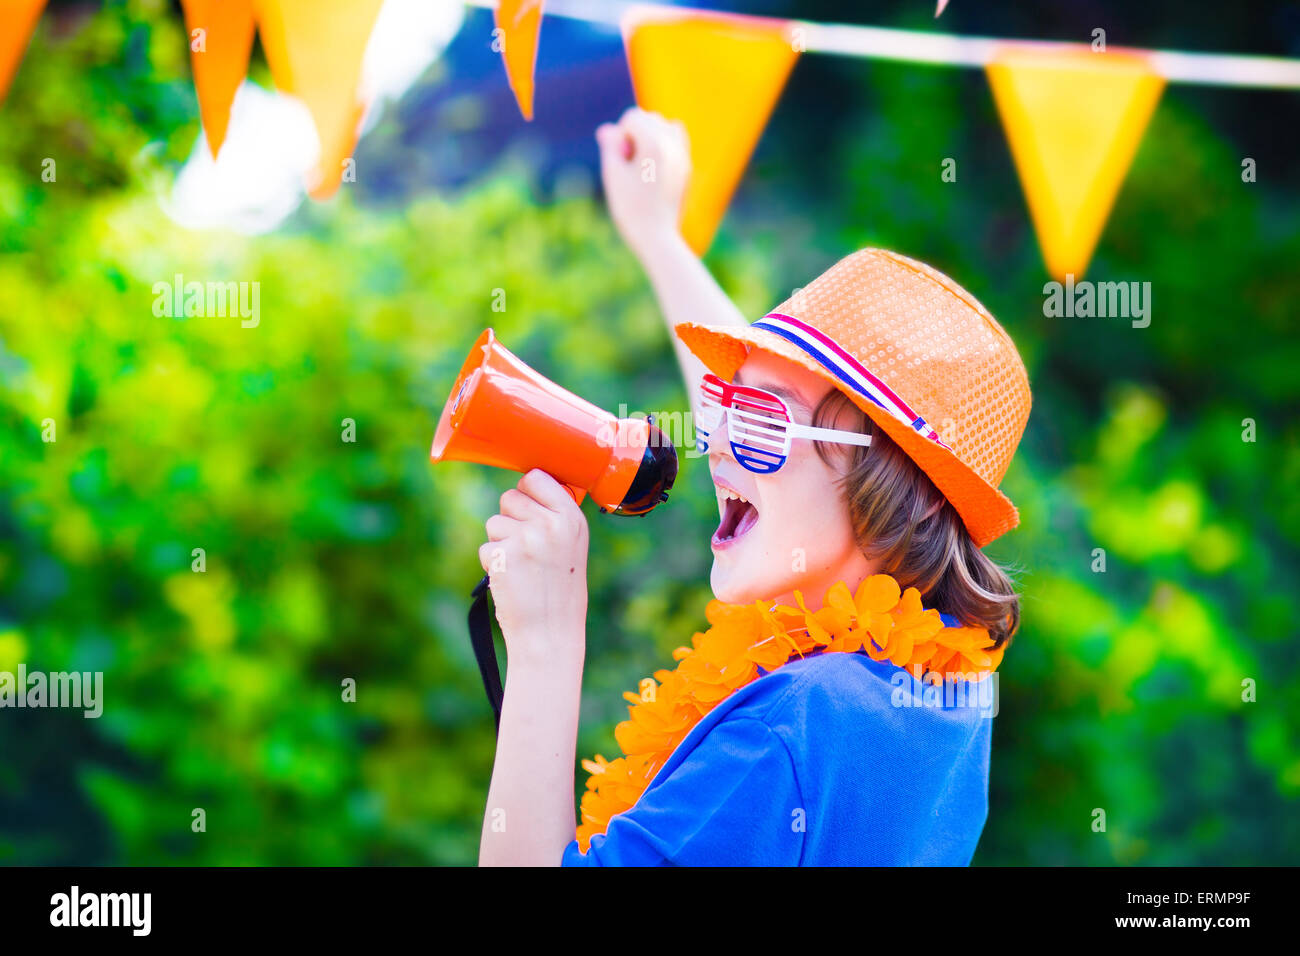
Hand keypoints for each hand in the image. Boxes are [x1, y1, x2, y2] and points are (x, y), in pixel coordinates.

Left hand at [478, 470, 588, 669]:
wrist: (549, 632)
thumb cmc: (559, 588)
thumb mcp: (572, 545)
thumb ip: (554, 514)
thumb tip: (527, 484)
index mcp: (571, 518)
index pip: (535, 477)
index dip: (527, 492)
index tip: (531, 509)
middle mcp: (551, 524)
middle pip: (510, 497)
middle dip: (511, 519)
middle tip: (527, 548)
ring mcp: (526, 539)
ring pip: (494, 522)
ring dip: (500, 542)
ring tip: (522, 566)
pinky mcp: (503, 556)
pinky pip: (485, 547)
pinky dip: (492, 563)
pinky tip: (511, 579)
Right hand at [596, 107, 690, 260]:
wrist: (657, 237)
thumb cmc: (631, 208)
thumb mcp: (614, 175)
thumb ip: (610, 146)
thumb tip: (607, 128)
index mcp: (654, 143)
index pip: (633, 117)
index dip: (620, 135)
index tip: (621, 159)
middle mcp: (673, 144)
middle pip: (650, 118)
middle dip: (636, 133)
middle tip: (630, 163)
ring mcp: (683, 156)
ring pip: (666, 126)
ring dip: (651, 135)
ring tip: (642, 162)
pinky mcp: (686, 167)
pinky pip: (677, 140)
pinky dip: (664, 144)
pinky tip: (655, 166)